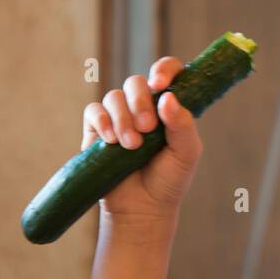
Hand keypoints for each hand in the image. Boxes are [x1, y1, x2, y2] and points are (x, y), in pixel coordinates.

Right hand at [82, 57, 203, 225]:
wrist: (143, 209)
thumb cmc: (169, 180)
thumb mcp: (186, 153)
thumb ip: (182, 124)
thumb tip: (167, 97)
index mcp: (168, 107)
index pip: (167, 73)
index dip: (163, 70)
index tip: (160, 83)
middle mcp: (143, 107)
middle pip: (136, 82)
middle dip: (140, 102)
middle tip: (147, 129)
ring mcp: (119, 117)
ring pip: (114, 96)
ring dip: (122, 118)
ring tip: (132, 146)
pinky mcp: (97, 131)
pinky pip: (93, 111)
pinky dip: (101, 122)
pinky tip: (110, 141)